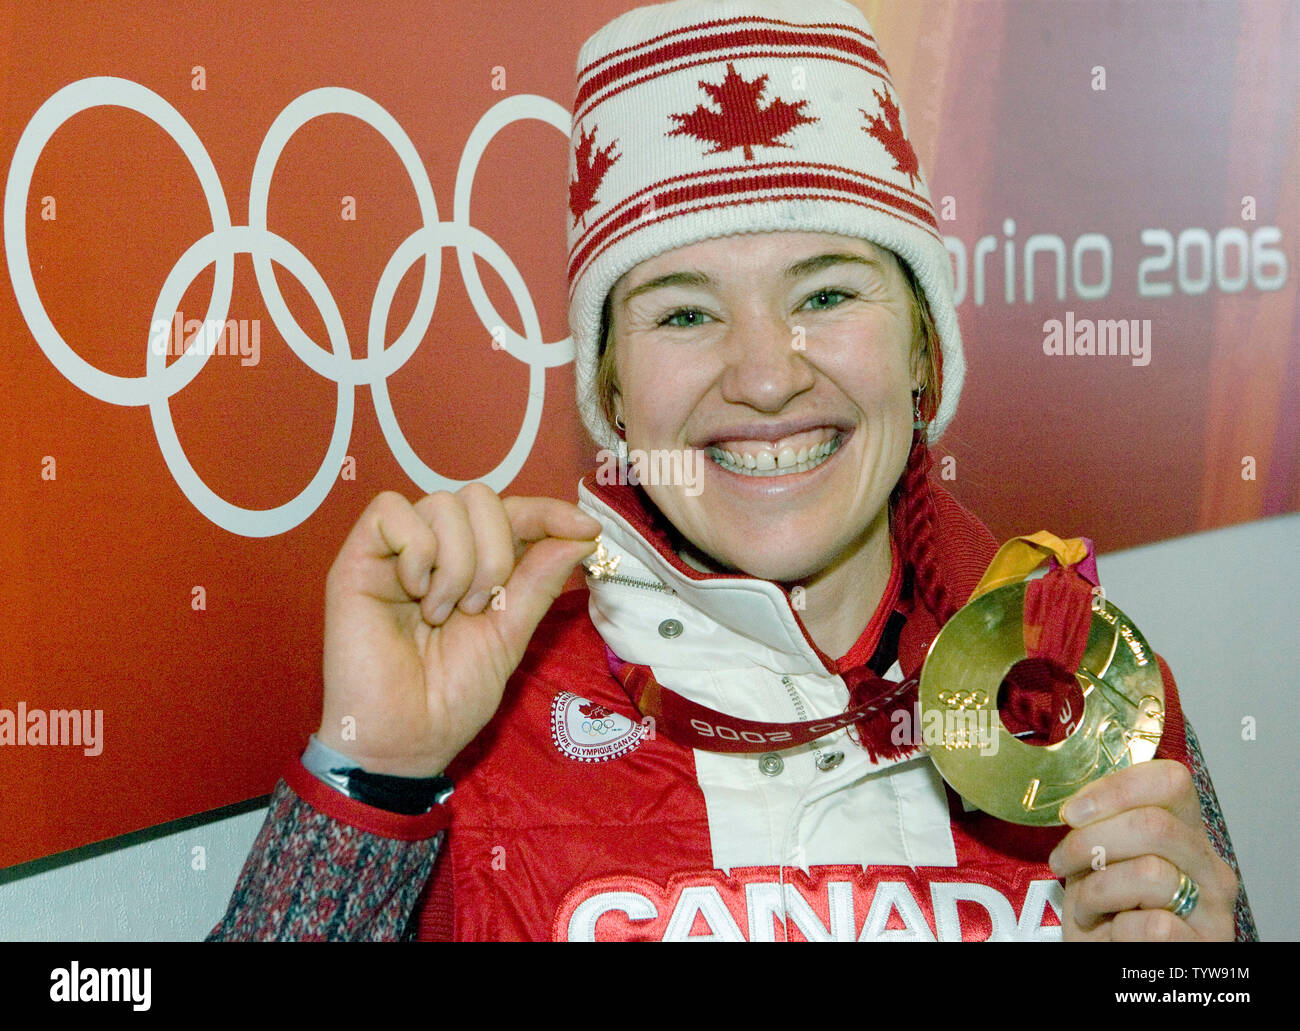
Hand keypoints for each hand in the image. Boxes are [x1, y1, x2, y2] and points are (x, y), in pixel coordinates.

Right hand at [317, 486, 600, 776]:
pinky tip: (413, 593)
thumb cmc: (451, 697)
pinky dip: (416, 549)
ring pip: (444, 503)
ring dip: (457, 563)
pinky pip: (393, 510)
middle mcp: (437, 550)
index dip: (549, 512)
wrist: (403, 739)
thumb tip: (581, 534)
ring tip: (442, 613)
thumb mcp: (509, 635)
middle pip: (481, 498)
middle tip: (479, 607)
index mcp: (477, 566)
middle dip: (495, 552)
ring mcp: (397, 551)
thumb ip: (538, 581)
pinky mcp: (357, 556)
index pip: (515, 513)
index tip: (585, 528)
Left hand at [1048, 760, 1237, 939]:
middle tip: (1062, 861)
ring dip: (1098, 891)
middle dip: (1091, 841)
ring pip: (1151, 873)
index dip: (1116, 789)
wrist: (1117, 964)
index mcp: (1185, 834)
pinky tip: (1111, 934)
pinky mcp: (1205, 945)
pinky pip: (1155, 926)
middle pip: (1154, 824)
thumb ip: (1101, 828)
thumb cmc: (1106, 916)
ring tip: (1086, 907)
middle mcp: (1209, 866)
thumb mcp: (1100, 863)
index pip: (1171, 781)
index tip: (1073, 812)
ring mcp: (1214, 908)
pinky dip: (1117, 931)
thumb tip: (1078, 805)